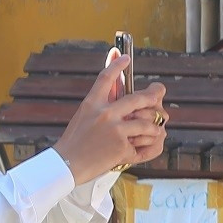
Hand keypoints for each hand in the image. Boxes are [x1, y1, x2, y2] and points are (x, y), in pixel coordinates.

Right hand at [53, 50, 169, 183]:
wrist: (65, 165)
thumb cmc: (74, 142)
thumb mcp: (84, 115)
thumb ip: (100, 102)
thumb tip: (114, 85)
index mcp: (92, 104)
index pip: (106, 78)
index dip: (117, 65)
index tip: (125, 57)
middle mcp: (105, 114)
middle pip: (138, 98)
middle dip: (152, 96)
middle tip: (158, 94)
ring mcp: (115, 130)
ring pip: (147, 124)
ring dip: (155, 128)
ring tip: (157, 131)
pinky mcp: (121, 147)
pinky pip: (144, 146)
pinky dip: (150, 148)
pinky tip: (149, 146)